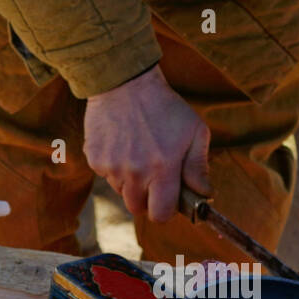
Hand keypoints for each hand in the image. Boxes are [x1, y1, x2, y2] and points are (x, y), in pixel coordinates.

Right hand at [83, 65, 211, 222]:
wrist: (126, 84)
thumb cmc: (165, 107)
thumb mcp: (195, 131)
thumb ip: (198, 167)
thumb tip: (203, 194)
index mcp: (162, 169)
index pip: (161, 214)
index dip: (166, 211)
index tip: (169, 200)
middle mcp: (134, 173)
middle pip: (137, 209)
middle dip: (147, 199)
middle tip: (154, 178)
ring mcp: (112, 168)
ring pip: (121, 193)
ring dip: (131, 182)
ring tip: (138, 154)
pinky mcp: (95, 160)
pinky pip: (107, 176)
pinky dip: (115, 167)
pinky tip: (123, 145)